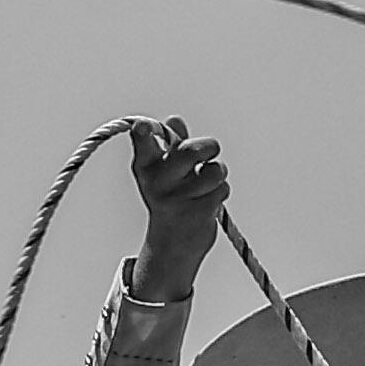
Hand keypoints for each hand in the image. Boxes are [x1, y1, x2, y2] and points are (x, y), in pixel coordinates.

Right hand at [127, 121, 228, 299]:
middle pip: (191, 152)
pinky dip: (221, 192)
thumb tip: (175, 119)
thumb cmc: (170, 198)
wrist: (172, 246)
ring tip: (208, 182)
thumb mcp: (166, 170)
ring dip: (218, 173)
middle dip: (209, 147)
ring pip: (213, 171)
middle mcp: (158, 182)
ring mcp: (178, 199)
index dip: (143, 132)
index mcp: (146, 165)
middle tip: (212, 149)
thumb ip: (173, 143)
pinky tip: (209, 201)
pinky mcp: (198, 213)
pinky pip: (222, 189)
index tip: (142, 127)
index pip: (142, 143)